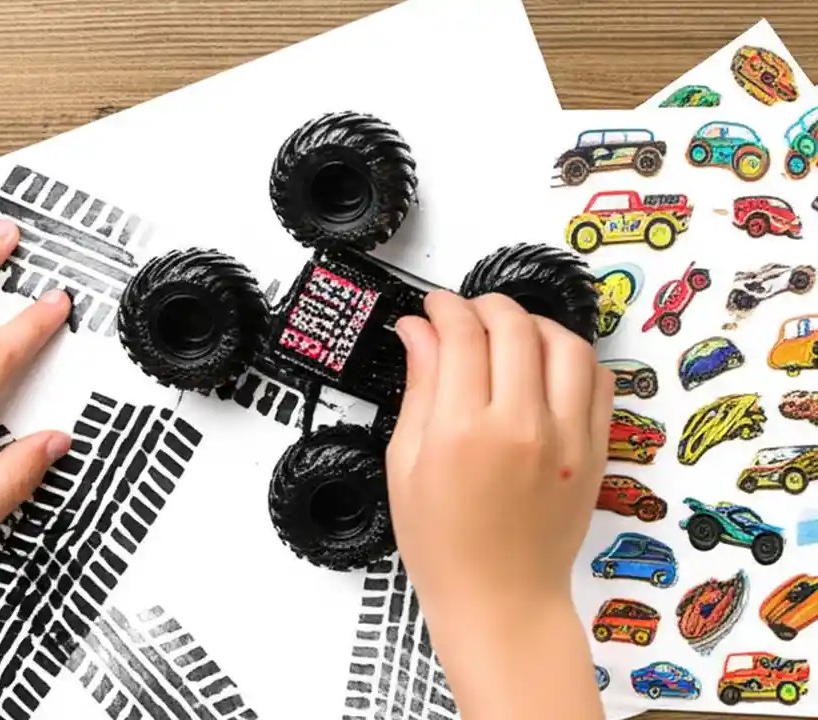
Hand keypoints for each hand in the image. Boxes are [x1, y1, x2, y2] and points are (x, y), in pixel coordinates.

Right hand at [386, 290, 611, 719]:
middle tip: (466, 314)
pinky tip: (546, 363)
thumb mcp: (405, 463)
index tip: (434, 307)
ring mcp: (566, 437)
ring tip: (509, 334)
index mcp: (462, 432)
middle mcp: (520, 427)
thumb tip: (418, 332)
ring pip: (564, 343)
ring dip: (533, 324)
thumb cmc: (445, 544)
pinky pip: (598, 378)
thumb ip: (419, 388)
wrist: (499, 598)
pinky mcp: (595, 450)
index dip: (444, 308)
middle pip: (513, 326)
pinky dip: (573, 357)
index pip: (461, 334)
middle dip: (484, 306)